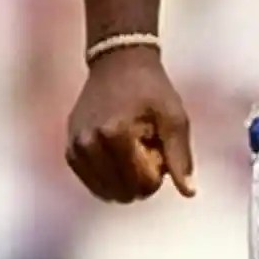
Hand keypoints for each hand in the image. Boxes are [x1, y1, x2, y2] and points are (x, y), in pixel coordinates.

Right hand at [66, 46, 194, 202]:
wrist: (118, 64)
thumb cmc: (151, 91)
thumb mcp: (174, 118)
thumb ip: (180, 157)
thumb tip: (189, 193)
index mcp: (115, 135)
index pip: (142, 184)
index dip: (159, 175)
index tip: (159, 149)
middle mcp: (89, 143)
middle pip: (124, 190)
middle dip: (142, 180)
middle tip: (146, 149)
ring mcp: (75, 147)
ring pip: (107, 191)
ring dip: (125, 180)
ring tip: (132, 152)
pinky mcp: (70, 150)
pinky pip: (93, 183)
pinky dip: (109, 179)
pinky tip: (119, 162)